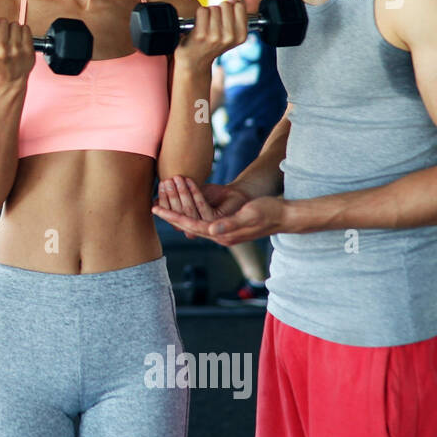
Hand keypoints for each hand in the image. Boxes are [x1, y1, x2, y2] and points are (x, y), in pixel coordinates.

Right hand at [0, 16, 35, 83]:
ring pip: (14, 24)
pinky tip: (18, 41)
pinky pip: (25, 28)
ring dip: (12, 29)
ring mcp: (16, 51)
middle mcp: (0, 51)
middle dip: (1, 26)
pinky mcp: (28, 51)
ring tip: (10, 40)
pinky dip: (22, 32)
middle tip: (1, 36)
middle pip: (2, 21)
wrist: (9, 79)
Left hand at [153, 183, 289, 246]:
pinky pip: (202, 218)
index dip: (173, 217)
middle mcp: (219, 236)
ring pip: (194, 222)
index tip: (157, 208)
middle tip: (152, 204)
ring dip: (179, 211)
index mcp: (222, 234)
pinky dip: (190, 211)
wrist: (283, 215)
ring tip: (164, 201)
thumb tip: (211, 231)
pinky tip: (182, 206)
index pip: (191, 225)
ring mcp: (222, 232)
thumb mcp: (250, 214)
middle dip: (171, 214)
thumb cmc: (269, 212)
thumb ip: (231, 224)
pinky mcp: (225, 226)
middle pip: (188, 225)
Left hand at [174, 0, 248, 70]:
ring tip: (205, 25)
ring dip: (207, 13)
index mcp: (241, 36)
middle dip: (218, 9)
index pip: (239, 6)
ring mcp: (215, 36)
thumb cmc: (212, 44)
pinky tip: (197, 25)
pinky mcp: (200, 35)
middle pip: (225, 5)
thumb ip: (236, 16)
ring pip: (213, 8)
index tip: (224, 16)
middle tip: (212, 22)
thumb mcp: (231, 34)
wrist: (195, 62)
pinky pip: (202, 11)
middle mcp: (229, 37)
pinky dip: (198, 14)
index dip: (230, 7)